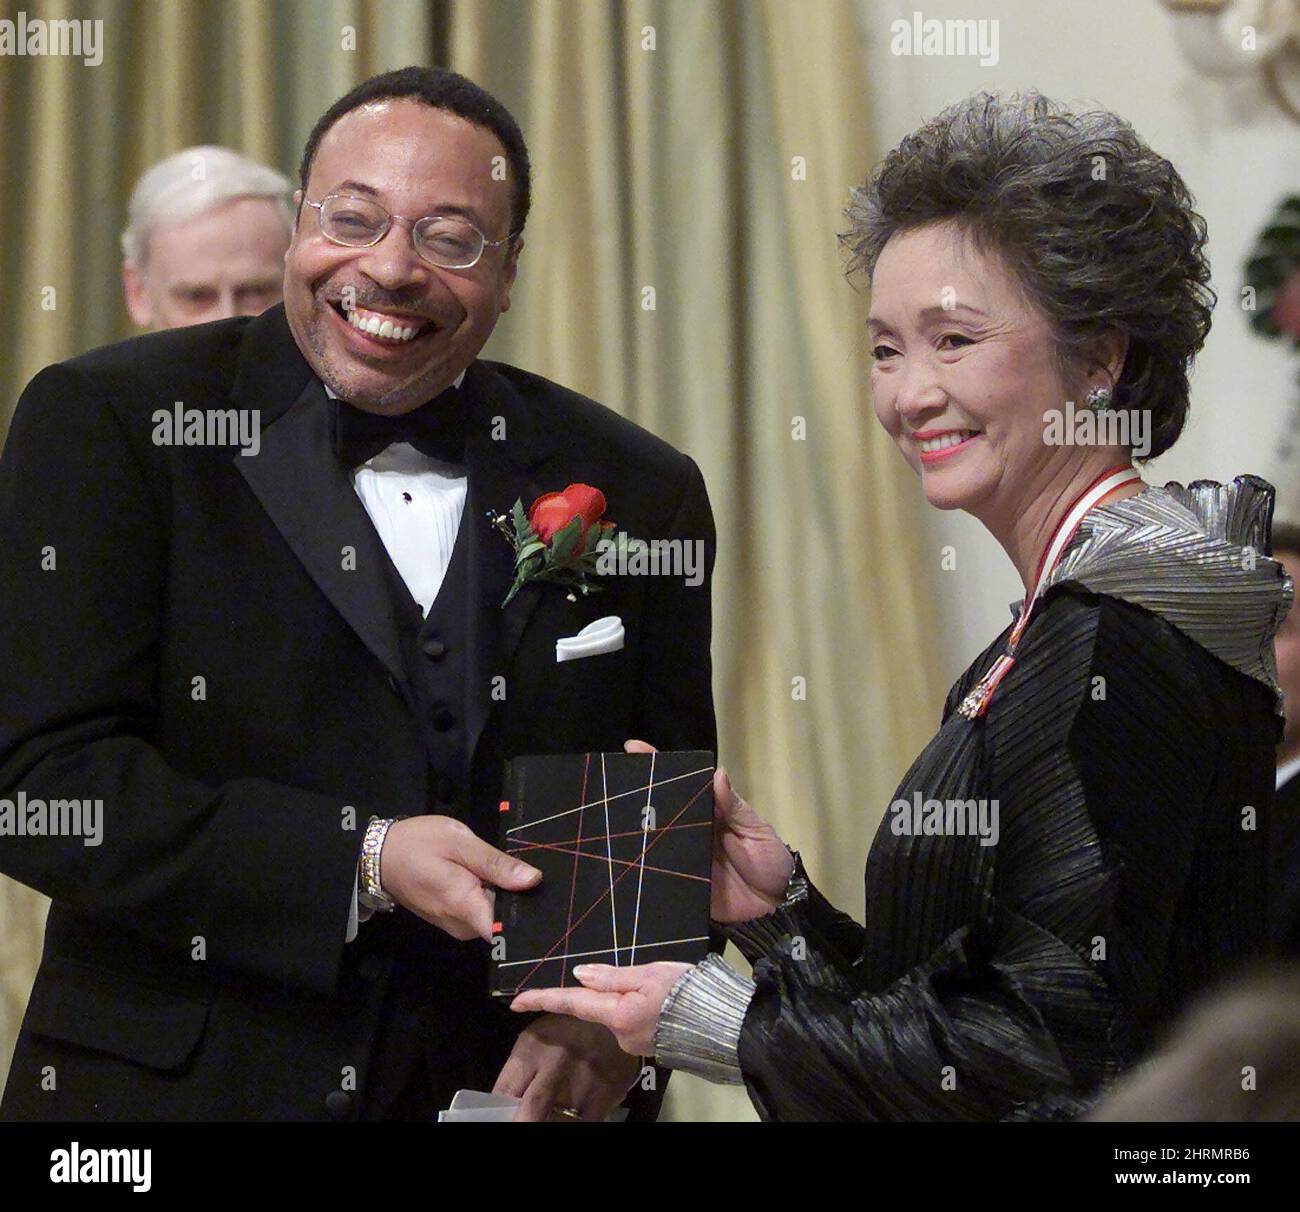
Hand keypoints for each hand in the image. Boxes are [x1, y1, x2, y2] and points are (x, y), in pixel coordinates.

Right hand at [379, 815, 540, 941]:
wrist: (379, 855)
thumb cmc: (418, 844)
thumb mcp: (460, 843)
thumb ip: (497, 864)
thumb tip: (534, 880)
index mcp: (465, 908)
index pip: (507, 932)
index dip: (530, 918)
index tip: (547, 901)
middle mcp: (462, 926)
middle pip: (504, 922)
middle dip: (520, 900)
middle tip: (534, 874)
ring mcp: (456, 925)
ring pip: (493, 916)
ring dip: (504, 896)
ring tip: (514, 871)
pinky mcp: (453, 918)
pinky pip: (480, 912)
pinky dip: (490, 897)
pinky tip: (494, 877)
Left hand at [492, 1013, 640, 1121]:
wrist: (612, 1016)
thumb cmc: (568, 1028)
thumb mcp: (537, 1039)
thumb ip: (519, 1071)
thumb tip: (503, 1105)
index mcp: (532, 1047)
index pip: (503, 1092)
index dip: (498, 1112)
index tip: (501, 1116)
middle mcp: (556, 1063)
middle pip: (531, 1112)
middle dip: (523, 1122)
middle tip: (523, 1121)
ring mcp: (583, 1081)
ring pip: (559, 1122)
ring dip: (551, 1121)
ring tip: (549, 1115)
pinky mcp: (605, 1094)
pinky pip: (585, 1123)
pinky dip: (575, 1122)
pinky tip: (571, 1117)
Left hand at [510, 962, 690, 1057]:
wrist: (726, 1024)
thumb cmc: (690, 993)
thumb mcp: (650, 973)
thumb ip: (613, 976)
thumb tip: (579, 974)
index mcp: (617, 1014)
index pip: (571, 1003)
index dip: (542, 999)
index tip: (515, 1001)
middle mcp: (621, 1034)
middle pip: (598, 1007)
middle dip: (606, 990)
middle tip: (638, 973)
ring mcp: (636, 1043)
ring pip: (618, 1014)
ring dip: (628, 997)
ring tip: (662, 983)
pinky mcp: (651, 1045)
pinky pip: (635, 1022)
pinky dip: (640, 1007)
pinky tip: (662, 1000)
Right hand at [624, 739, 793, 923]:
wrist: (778, 908)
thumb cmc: (771, 862)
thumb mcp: (757, 832)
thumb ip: (735, 808)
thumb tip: (718, 773)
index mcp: (711, 812)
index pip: (684, 784)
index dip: (661, 765)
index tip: (634, 747)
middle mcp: (693, 831)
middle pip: (662, 810)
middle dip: (637, 794)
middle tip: (611, 782)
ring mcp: (685, 858)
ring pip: (654, 840)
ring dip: (634, 831)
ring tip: (609, 816)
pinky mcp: (682, 885)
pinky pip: (659, 874)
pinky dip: (643, 868)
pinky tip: (622, 860)